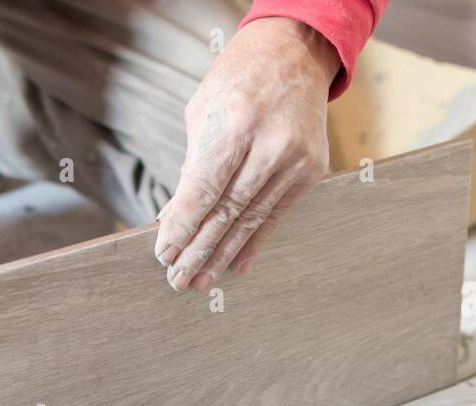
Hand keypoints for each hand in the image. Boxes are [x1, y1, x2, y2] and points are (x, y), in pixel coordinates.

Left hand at [155, 18, 339, 291]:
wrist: (294, 54)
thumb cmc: (237, 81)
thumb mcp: (202, 113)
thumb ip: (191, 166)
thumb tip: (172, 218)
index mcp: (236, 124)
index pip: (204, 191)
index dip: (182, 227)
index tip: (164, 254)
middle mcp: (270, 145)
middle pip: (227, 212)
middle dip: (198, 251)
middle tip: (177, 280)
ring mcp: (295, 160)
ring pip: (251, 220)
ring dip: (222, 255)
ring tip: (200, 281)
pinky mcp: (311, 172)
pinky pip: (276, 216)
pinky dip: (254, 243)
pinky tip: (235, 266)